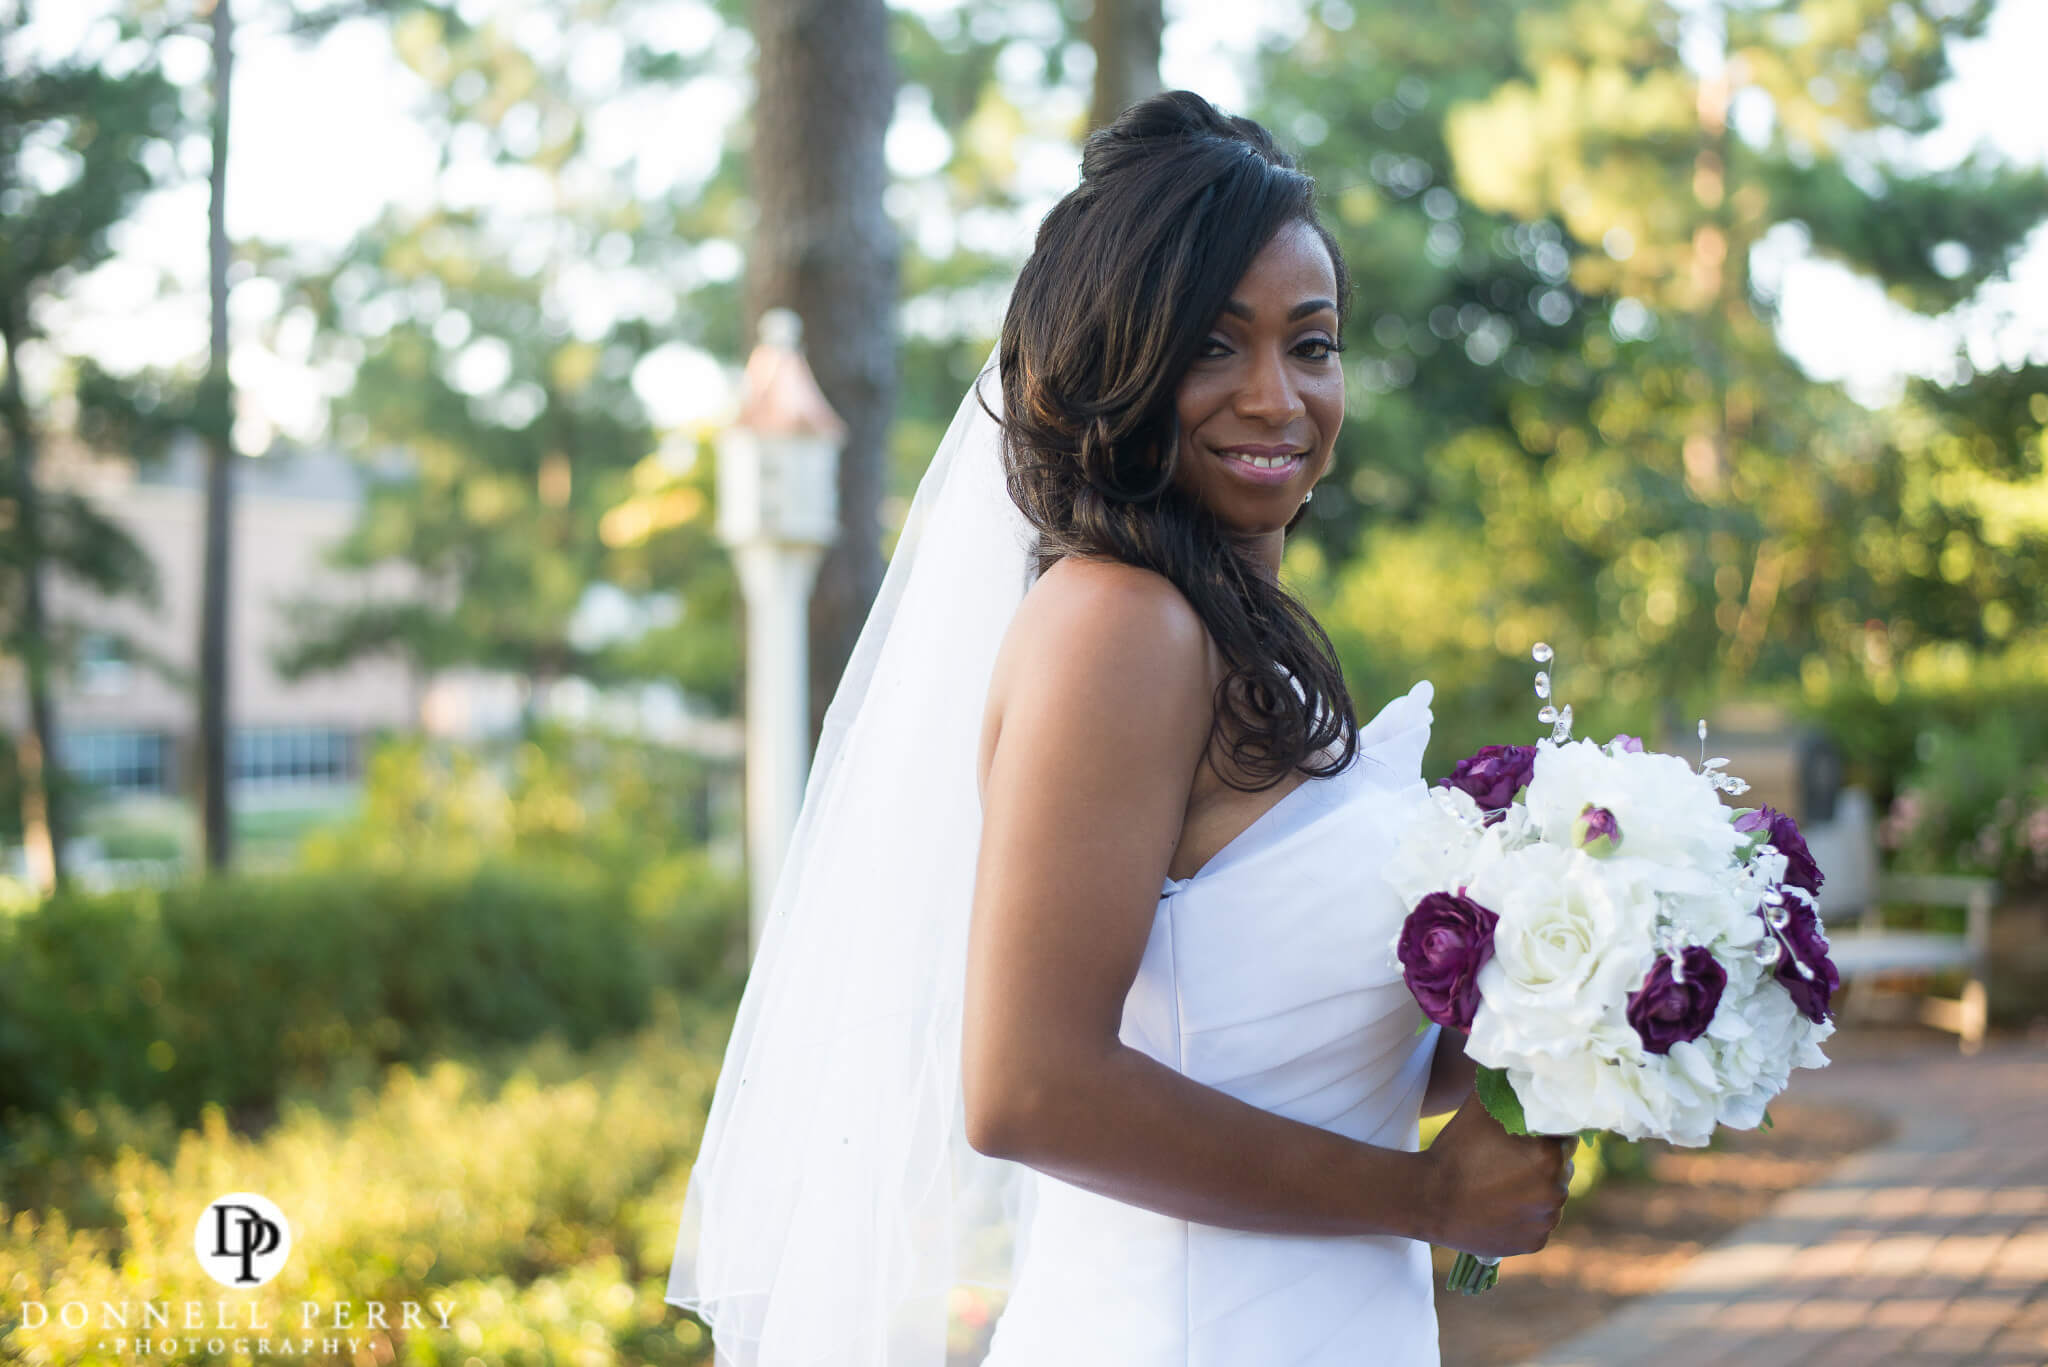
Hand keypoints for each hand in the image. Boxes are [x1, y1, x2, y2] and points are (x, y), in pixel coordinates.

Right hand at [1417, 1092, 1573, 1257]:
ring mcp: (1545, 1221)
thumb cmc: (1454, 1150)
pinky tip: (1500, 1206)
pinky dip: (1526, 1216)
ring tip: (1502, 1184)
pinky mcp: (1534, 1243)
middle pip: (1562, 1168)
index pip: (1568, 1137)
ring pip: (1552, 1197)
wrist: (1427, 1200)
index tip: (1528, 1136)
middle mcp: (1555, 1191)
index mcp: (1549, 1156)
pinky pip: (1539, 1223)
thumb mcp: (1479, 1108)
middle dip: (1544, 1162)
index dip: (1549, 1134)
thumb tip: (1522, 1067)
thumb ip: (1507, 1087)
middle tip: (1510, 1159)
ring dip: (1537, 1190)